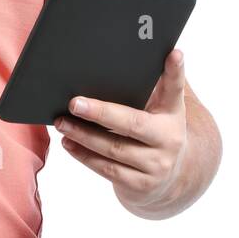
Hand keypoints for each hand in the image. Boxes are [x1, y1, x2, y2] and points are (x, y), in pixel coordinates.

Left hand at [54, 48, 188, 210]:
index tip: (174, 53)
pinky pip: (107, 169)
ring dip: (83, 135)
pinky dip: (84, 155)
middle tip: (73, 103)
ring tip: (62, 123)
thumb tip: (122, 61)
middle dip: (100, 112)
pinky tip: (68, 144)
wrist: (167, 181)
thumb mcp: (160, 112)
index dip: (176, 70)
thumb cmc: (154, 135)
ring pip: (113, 148)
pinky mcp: (140, 185)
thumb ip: (150, 88)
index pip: (175, 88)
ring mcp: (156, 165)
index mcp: (173, 114)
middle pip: (132, 123)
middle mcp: (169, 139)